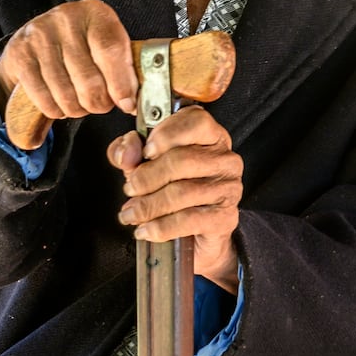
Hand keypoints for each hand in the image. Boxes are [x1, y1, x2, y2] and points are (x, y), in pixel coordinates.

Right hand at [0, 0, 138, 128]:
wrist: (36, 35)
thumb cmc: (81, 43)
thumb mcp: (105, 43)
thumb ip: (122, 68)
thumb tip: (132, 104)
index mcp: (96, 13)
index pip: (111, 50)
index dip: (121, 83)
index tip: (127, 104)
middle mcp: (66, 19)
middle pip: (89, 78)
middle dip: (99, 102)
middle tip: (101, 105)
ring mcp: (40, 36)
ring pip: (66, 93)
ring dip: (77, 109)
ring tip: (81, 105)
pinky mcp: (20, 54)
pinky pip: (43, 97)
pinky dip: (56, 110)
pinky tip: (61, 105)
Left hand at [109, 106, 242, 291]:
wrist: (195, 234)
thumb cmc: (172, 188)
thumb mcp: (146, 163)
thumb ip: (129, 150)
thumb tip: (126, 155)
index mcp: (210, 136)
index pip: (196, 121)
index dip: (167, 134)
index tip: (146, 151)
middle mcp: (225, 159)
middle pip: (182, 160)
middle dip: (146, 177)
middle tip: (130, 189)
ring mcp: (228, 188)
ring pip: (182, 192)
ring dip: (148, 205)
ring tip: (130, 213)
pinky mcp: (225, 217)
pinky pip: (188, 220)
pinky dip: (160, 227)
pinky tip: (145, 230)